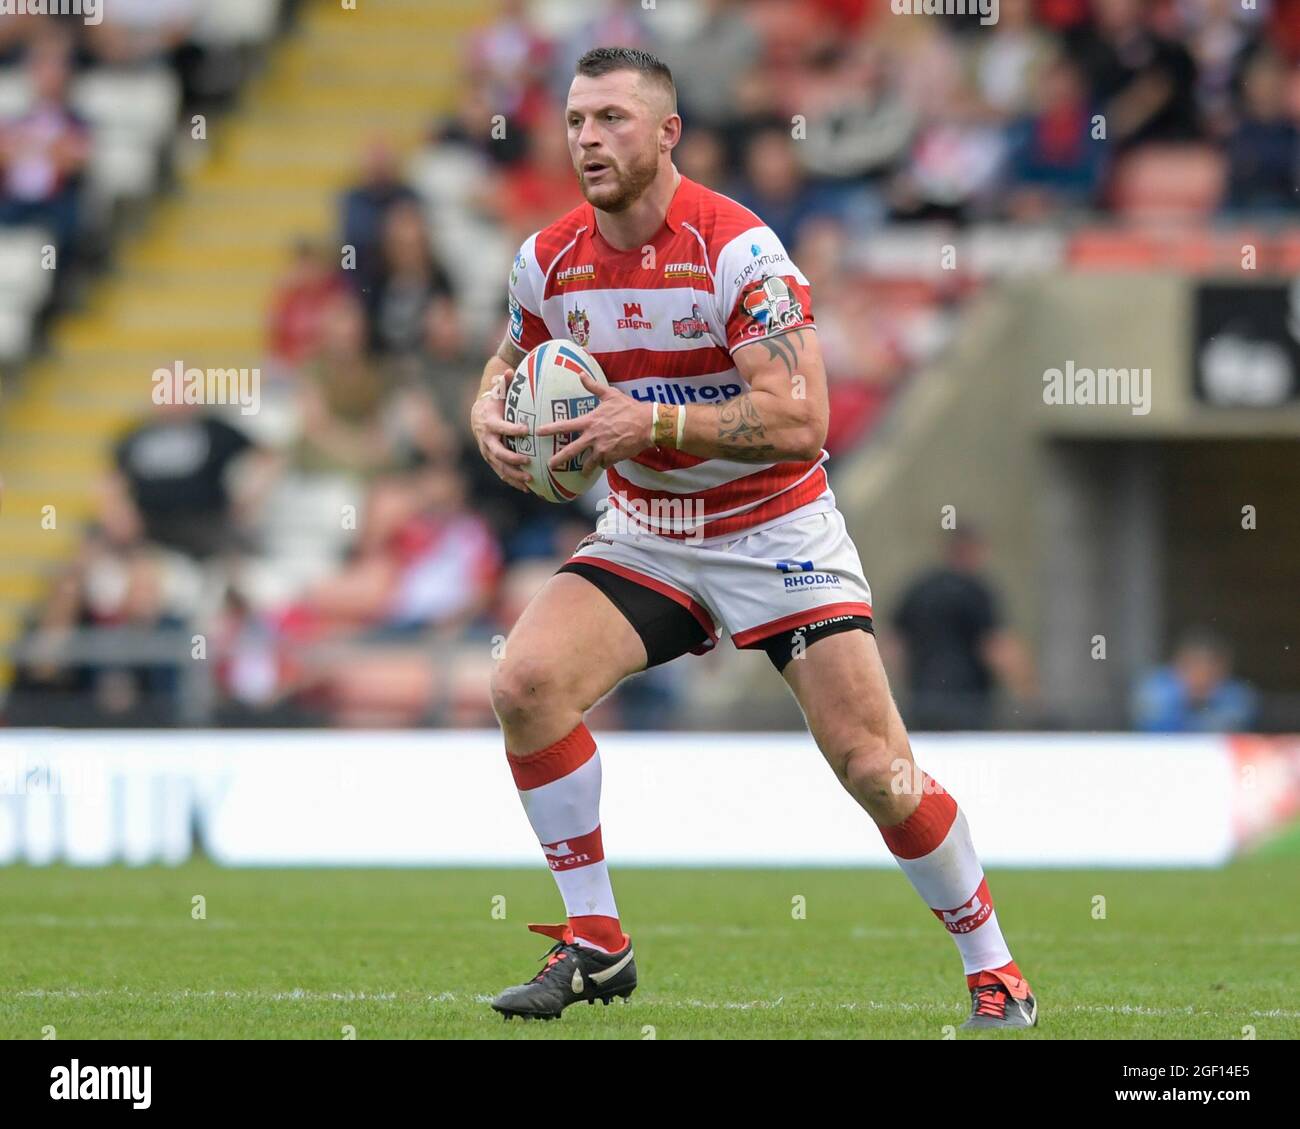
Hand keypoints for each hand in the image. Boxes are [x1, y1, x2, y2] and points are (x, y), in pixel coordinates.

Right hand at [470, 388, 531, 491]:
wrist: (478, 418)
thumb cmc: (494, 404)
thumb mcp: (498, 394)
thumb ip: (504, 384)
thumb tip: (510, 370)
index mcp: (490, 423)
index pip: (501, 427)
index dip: (512, 429)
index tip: (526, 430)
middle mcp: (487, 440)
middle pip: (498, 452)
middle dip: (512, 458)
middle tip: (528, 460)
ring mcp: (489, 453)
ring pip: (500, 467)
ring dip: (515, 474)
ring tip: (530, 479)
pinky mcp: (492, 461)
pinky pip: (502, 474)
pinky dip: (513, 481)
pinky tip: (528, 488)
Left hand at [537, 371, 652, 471]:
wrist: (647, 424)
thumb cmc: (629, 408)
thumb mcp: (610, 394)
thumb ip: (593, 386)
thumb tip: (580, 374)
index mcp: (590, 422)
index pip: (565, 426)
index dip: (550, 429)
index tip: (538, 432)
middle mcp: (593, 437)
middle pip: (570, 452)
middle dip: (558, 460)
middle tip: (549, 465)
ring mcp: (602, 450)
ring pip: (588, 463)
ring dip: (585, 468)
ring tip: (583, 472)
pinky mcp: (612, 458)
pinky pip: (604, 464)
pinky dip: (605, 463)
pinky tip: (608, 461)